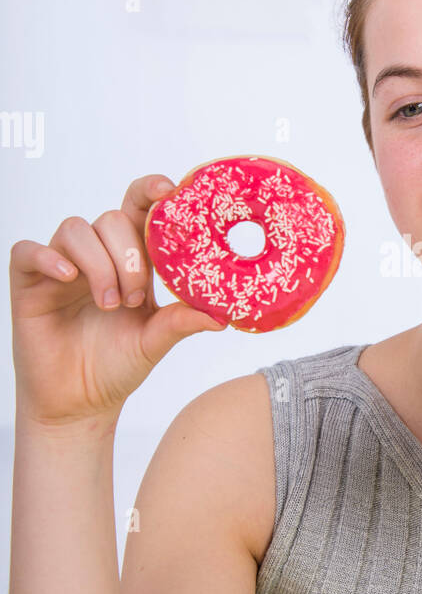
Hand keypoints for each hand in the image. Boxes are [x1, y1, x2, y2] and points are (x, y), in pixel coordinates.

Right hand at [10, 173, 226, 428]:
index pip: (138, 210)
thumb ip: (180, 322)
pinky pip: (28, 250)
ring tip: (109, 303)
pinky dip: (49, 257)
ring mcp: (61, 267)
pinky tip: (69, 279)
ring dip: (98, 262)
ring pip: (76, 229)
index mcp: (131, 261)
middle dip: (129, 254)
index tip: (168, 190)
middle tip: (133, 298)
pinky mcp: (29, 283)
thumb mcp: (154, 342)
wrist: (79, 403)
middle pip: (111, 219)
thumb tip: (220, 317)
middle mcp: (96, 256)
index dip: (150, 192)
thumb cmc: (116, 366)